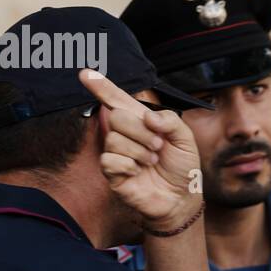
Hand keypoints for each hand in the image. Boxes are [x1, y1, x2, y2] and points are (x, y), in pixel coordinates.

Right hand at [78, 69, 202, 231]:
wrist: (181, 197)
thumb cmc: (182, 167)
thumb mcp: (185, 139)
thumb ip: (170, 120)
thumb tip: (147, 117)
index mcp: (141, 121)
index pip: (117, 100)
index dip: (101, 86)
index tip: (85, 73)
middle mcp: (125, 134)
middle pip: (116, 117)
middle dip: (141, 132)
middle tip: (158, 146)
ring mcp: (117, 153)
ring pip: (115, 139)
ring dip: (140, 151)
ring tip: (152, 161)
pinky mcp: (112, 172)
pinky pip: (110, 160)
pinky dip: (129, 165)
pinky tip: (138, 172)